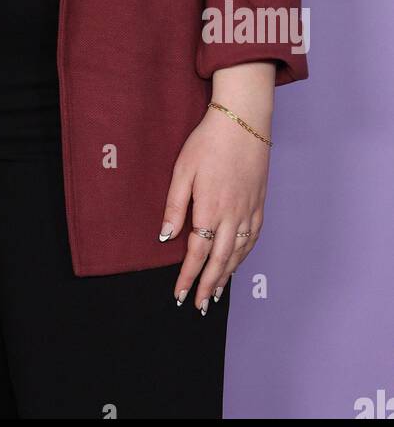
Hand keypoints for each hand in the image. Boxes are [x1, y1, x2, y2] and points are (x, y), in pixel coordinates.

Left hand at [159, 104, 270, 310]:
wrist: (243, 121)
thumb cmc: (208, 142)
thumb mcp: (183, 169)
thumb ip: (175, 205)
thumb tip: (166, 236)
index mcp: (210, 209)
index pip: (197, 253)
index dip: (187, 276)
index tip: (179, 295)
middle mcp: (232, 216)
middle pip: (220, 260)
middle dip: (208, 285)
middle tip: (198, 305)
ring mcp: (249, 210)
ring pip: (238, 253)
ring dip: (227, 276)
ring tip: (216, 294)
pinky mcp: (260, 203)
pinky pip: (253, 238)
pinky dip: (245, 256)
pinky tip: (238, 263)